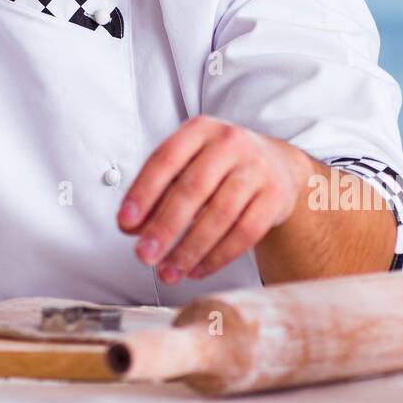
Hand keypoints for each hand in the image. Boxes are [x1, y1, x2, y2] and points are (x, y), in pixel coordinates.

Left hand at [117, 115, 308, 282]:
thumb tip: (130, 227)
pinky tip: (198, 270)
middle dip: (164, 227)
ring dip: (190, 249)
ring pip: (220, 214)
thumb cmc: (220, 166)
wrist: (277, 164)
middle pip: (192, 189)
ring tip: (168, 272)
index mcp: (199, 129)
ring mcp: (256, 168)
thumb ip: (157, 191)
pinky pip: (245, 232)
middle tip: (144, 256)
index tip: (125, 224)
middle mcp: (230, 142)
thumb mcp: (188, 165)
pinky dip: (218, 256)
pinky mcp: (276, 196)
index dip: (143, 193)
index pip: (165, 160)